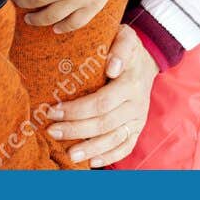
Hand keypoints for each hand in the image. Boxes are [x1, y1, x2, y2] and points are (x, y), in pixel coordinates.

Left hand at [45, 25, 156, 166]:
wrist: (147, 62)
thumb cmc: (128, 49)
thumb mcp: (127, 38)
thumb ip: (121, 47)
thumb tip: (112, 66)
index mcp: (132, 83)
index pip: (101, 102)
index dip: (76, 110)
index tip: (52, 111)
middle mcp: (137, 104)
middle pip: (104, 123)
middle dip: (76, 129)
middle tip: (51, 131)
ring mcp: (138, 119)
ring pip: (114, 139)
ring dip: (90, 148)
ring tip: (69, 154)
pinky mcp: (137, 129)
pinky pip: (125, 147)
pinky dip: (109, 156)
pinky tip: (92, 162)